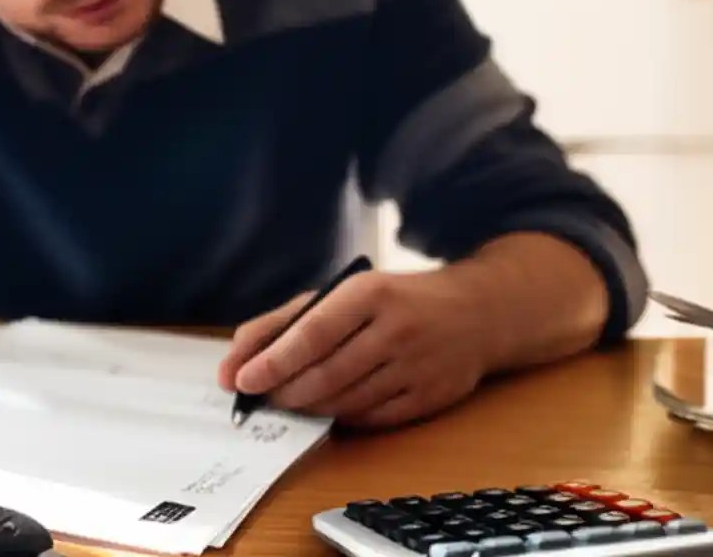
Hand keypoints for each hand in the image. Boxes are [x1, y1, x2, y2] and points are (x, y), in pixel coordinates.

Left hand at [217, 269, 494, 428]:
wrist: (477, 312)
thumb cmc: (393, 301)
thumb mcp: (342, 294)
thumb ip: (283, 322)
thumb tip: (235, 360)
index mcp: (368, 294)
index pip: (311, 334)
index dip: (273, 361)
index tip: (241, 380)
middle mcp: (395, 328)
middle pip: (325, 374)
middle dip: (283, 392)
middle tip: (259, 398)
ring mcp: (416, 365)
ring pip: (345, 400)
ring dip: (307, 407)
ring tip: (287, 402)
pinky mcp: (430, 396)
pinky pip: (371, 418)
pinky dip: (341, 416)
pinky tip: (327, 408)